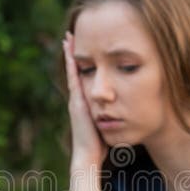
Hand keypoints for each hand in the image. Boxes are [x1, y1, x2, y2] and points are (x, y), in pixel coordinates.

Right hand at [63, 31, 106, 167]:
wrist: (88, 155)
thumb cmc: (99, 145)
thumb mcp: (104, 125)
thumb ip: (109, 116)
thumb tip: (121, 112)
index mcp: (84, 103)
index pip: (82, 78)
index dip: (81, 63)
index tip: (82, 48)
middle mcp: (77, 98)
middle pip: (75, 70)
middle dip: (73, 53)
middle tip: (71, 35)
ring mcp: (75, 99)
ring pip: (72, 70)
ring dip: (69, 53)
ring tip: (68, 37)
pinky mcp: (76, 101)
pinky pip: (73, 76)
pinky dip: (71, 63)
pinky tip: (70, 50)